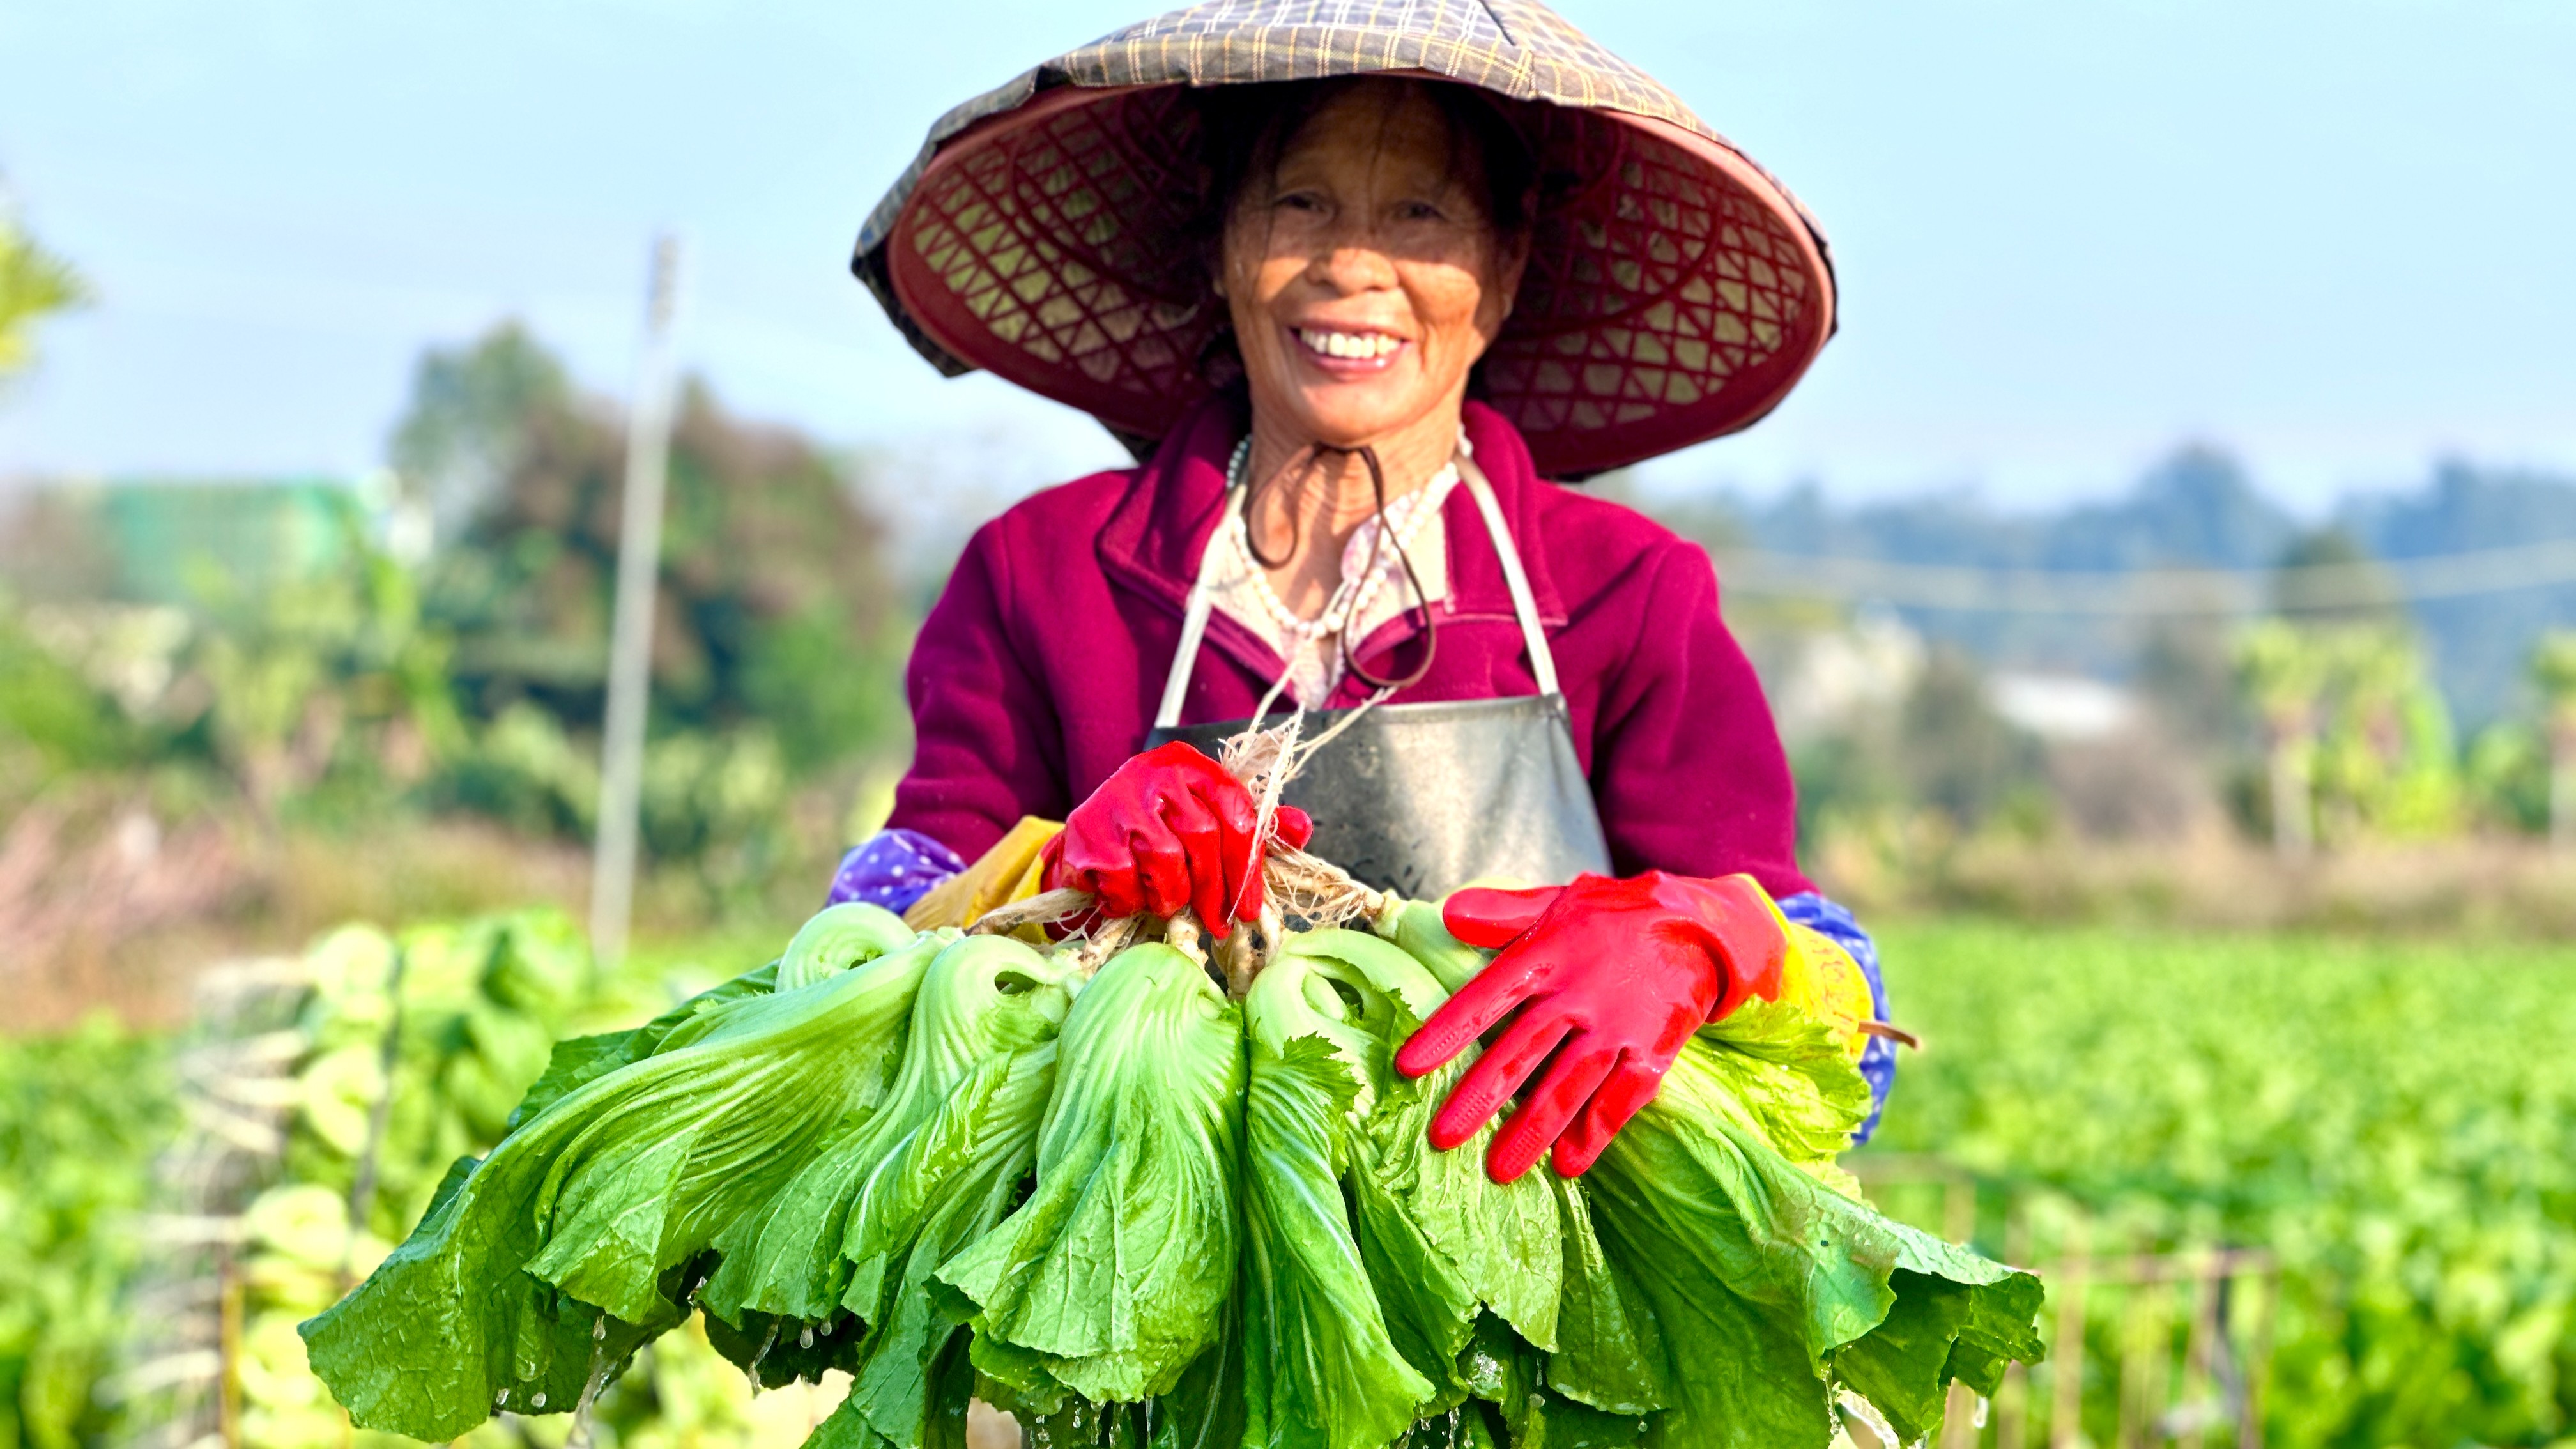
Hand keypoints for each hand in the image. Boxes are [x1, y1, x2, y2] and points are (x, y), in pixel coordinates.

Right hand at [1039, 742, 1311, 938]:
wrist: (1087, 831)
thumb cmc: (1156, 825)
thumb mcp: (1203, 813)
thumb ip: (1253, 822)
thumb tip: (1300, 829)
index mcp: (1188, 765)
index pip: (1236, 810)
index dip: (1248, 866)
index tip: (1251, 908)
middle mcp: (1153, 774)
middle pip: (1202, 837)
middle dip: (1214, 890)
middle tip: (1218, 923)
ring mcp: (1117, 803)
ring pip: (1165, 863)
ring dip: (1170, 896)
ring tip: (1166, 900)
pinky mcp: (1087, 835)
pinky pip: (1125, 883)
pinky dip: (1132, 901)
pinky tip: (1130, 895)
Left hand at [1391, 871, 1787, 1180]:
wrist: (1702, 927)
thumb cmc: (1615, 918)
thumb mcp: (1560, 901)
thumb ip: (1503, 913)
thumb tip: (1447, 914)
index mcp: (1548, 955)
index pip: (1487, 996)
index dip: (1448, 1031)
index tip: (1408, 1066)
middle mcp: (1579, 993)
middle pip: (1521, 1050)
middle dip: (1481, 1096)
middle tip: (1442, 1136)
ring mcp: (1617, 1027)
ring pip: (1568, 1083)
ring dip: (1533, 1129)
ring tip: (1498, 1170)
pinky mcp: (1652, 1052)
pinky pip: (1620, 1099)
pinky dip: (1595, 1133)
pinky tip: (1567, 1166)